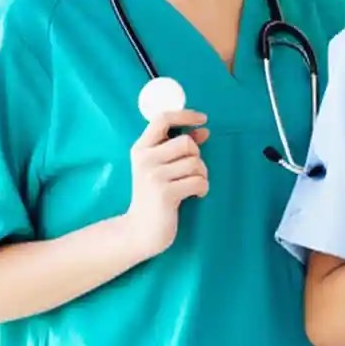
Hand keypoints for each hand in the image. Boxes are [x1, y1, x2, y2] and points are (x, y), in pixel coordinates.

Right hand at [123, 111, 210, 258]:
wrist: (140, 230)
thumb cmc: (154, 195)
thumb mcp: (161, 167)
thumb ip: (179, 148)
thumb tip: (204, 131)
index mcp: (141, 148)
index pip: (162, 119)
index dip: (185, 115)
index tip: (203, 119)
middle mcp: (144, 159)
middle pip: (186, 143)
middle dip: (197, 157)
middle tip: (190, 172)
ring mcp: (153, 176)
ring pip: (196, 163)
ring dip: (201, 175)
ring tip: (190, 186)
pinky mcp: (166, 193)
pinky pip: (199, 181)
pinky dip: (202, 189)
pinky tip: (194, 196)